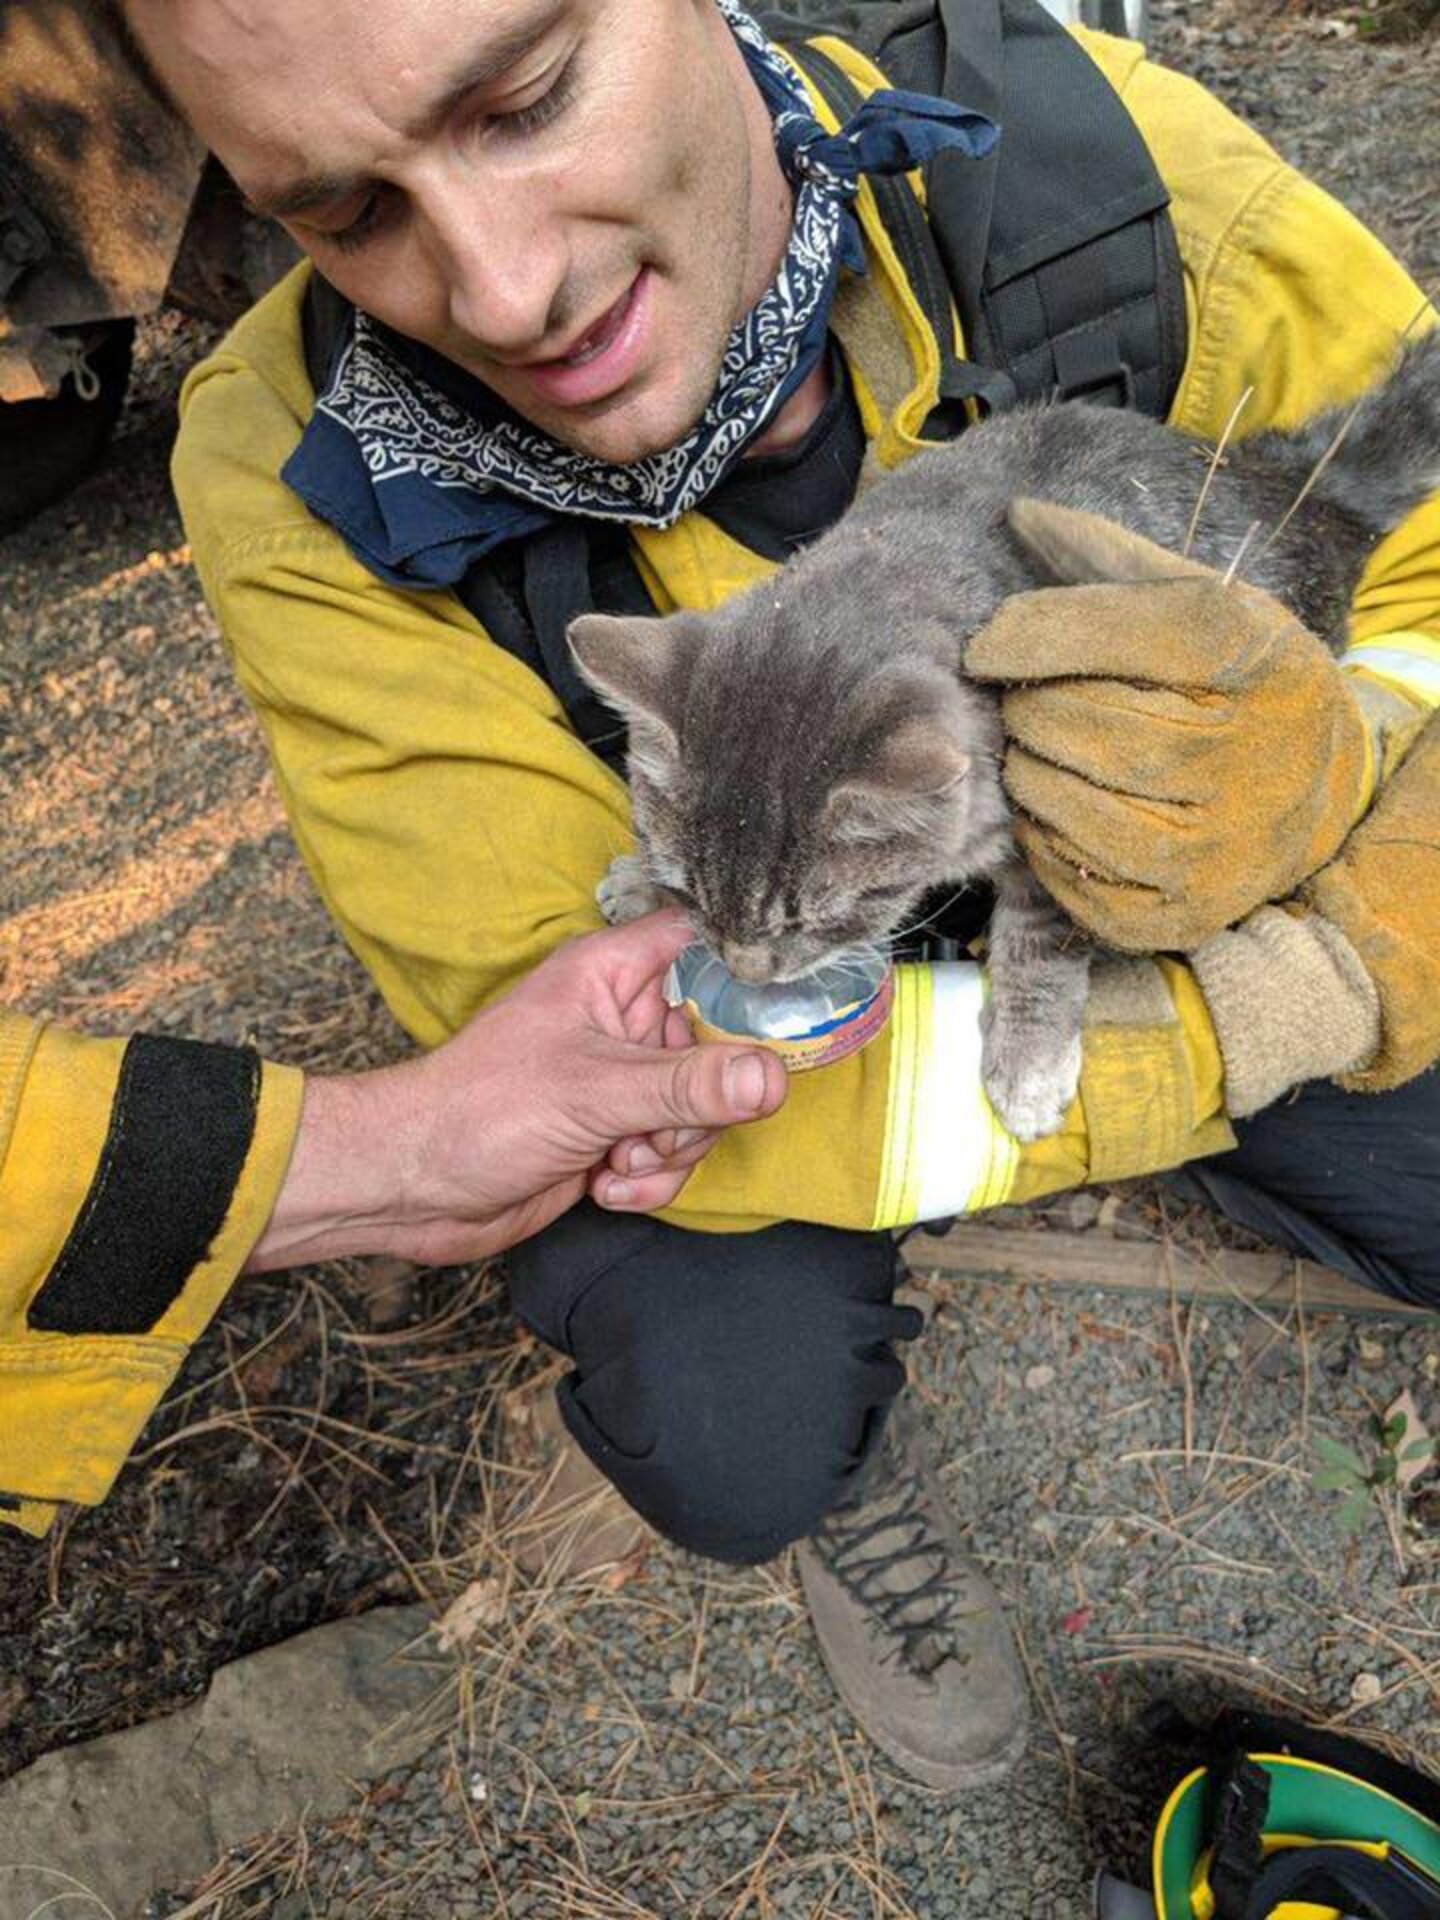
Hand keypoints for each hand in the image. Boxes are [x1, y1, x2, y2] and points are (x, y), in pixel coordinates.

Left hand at [246, 912, 787, 1269]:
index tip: (789, 1009)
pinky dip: (649, 1179)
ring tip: (620, 1160)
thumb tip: (772, 1080)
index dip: (748, 967)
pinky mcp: (611, 1134)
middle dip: (703, 1101)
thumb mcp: (595, 1093)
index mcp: (611, 974)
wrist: (411, 1187)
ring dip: (672, 1149)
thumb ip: (688, 1087)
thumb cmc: (478, 1111)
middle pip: (718, 1043)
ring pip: (699, 1108)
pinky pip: (670, 1152)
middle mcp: (620, 1019)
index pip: (702, 940)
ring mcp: (617, 1079)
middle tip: (662, 1125)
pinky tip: (605, 1186)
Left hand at [966, 502, 1371, 950]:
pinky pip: (1074, 877)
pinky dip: (1045, 842)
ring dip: (1028, 773)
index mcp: (1252, 658)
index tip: (987, 644)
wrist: (1320, 792)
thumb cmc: (1236, 685)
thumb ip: (1106, 560)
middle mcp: (1243, 756)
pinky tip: (1060, 812)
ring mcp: (1216, 845)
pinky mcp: (1186, 911)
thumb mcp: (1199, 603)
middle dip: (1028, 707)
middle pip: (1079, 723)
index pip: (1120, 633)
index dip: (1033, 635)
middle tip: (1024, 704)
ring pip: (1067, 803)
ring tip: (1039, 753)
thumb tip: (1019, 512)